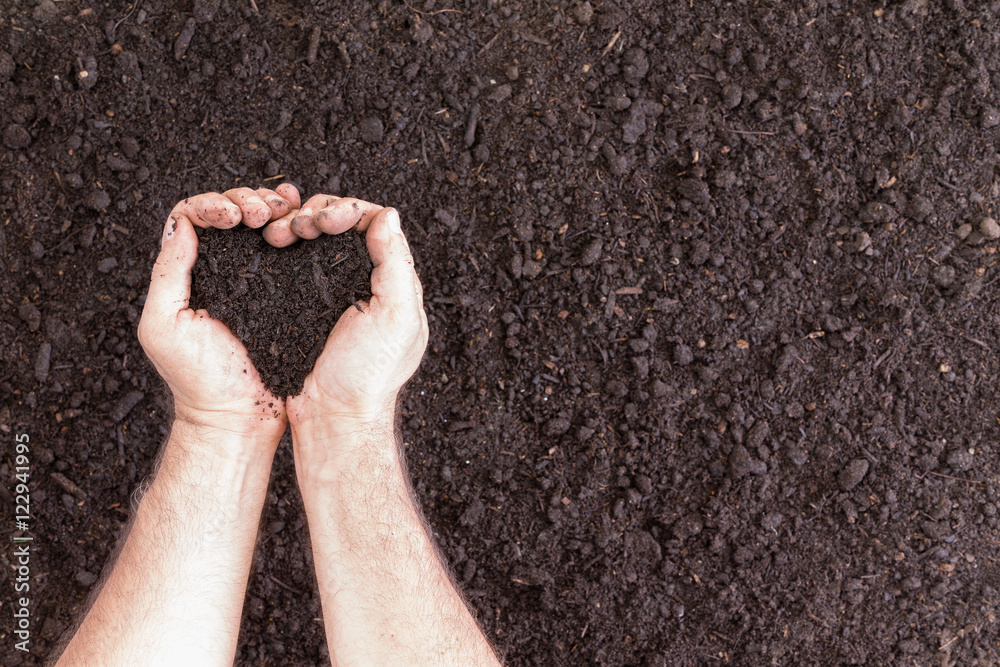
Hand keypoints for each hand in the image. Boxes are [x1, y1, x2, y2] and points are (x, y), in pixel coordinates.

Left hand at [138, 185, 300, 446]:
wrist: (241, 417)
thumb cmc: (199, 381)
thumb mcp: (164, 326)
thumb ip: (167, 274)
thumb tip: (184, 225)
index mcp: (191, 272)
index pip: (195, 216)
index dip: (214, 204)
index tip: (232, 217)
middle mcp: (224, 270)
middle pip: (233, 210)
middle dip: (248, 200)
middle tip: (260, 213)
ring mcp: (260, 279)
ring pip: (265, 223)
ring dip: (274, 207)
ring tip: (283, 213)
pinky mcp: (290, 291)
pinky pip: (294, 247)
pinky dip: (299, 225)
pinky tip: (304, 218)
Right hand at [284, 201, 427, 435]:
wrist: (332, 417)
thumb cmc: (368, 374)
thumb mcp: (397, 317)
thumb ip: (397, 264)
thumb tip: (388, 213)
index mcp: (392, 281)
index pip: (373, 223)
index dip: (347, 211)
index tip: (325, 219)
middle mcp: (363, 280)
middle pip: (340, 223)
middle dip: (316, 213)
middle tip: (296, 226)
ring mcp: (331, 290)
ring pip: (313, 236)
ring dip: (295, 224)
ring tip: (277, 234)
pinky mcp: (301, 301)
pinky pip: (293, 258)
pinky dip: (281, 242)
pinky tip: (270, 243)